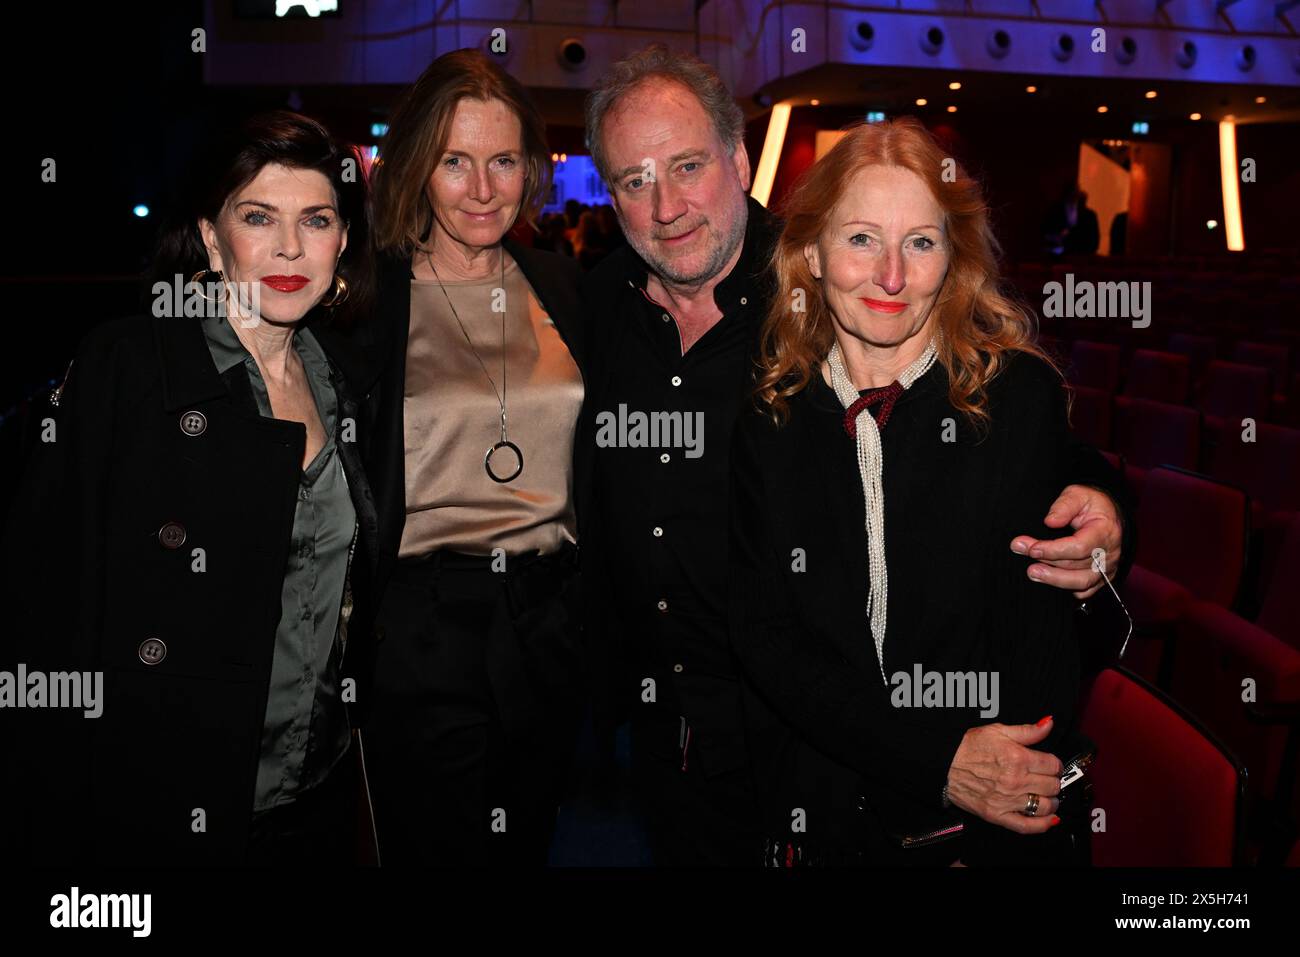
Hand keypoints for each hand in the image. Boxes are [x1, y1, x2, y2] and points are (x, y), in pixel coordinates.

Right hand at [945, 718, 1062, 834]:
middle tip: (1045, 778)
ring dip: (1051, 801)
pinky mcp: (999, 815)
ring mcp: (1008, 800)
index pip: (1054, 765)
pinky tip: (1049, 819)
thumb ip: (1027, 730)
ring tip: (1046, 795)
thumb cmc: (967, 747)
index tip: (1049, 764)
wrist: (943, 764)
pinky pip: (1028, 826)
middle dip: (1053, 780)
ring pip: (1046, 806)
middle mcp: (1016, 781)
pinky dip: (1043, 825)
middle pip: (1053, 786)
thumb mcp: (997, 731)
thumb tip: (1048, 724)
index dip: (1054, 763)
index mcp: (1019, 758)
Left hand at [1010, 484, 1121, 599]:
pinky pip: (1084, 590)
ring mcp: (1107, 568)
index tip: (1032, 547)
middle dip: (1046, 560)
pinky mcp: (1101, 577)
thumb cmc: (1093, 504)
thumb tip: (1050, 522)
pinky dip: (1066, 588)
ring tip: (1032, 572)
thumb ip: (1064, 505)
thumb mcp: (1079, 494)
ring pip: (1081, 582)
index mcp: (1105, 532)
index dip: (1054, 550)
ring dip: (1054, 579)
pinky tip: (1049, 580)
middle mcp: (1109, 553)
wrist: (1110, 515)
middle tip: (1021, 552)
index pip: (1079, 547)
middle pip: (1076, 565)